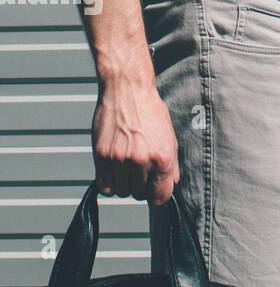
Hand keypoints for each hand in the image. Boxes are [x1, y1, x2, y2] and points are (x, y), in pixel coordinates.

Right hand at [92, 78, 179, 204]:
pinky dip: (110, 183)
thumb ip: (172, 164)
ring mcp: (119, 160)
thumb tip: (171, 184)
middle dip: (142, 187)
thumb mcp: (169, 136)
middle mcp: (141, 161)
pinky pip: (104, 186)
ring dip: (125, 184)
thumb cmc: (150, 110)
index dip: (159, 195)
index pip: (160, 196)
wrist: (127, 90)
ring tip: (128, 167)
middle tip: (141, 171)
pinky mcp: (101, 157)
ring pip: (121, 192)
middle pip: (139, 195)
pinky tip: (115, 170)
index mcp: (162, 157)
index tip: (156, 191)